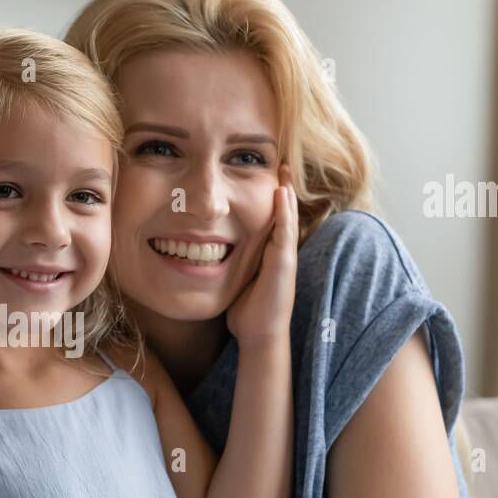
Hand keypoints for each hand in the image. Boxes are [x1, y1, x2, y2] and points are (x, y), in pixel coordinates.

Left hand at [226, 164, 298, 343]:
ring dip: (286, 193)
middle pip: (284, 213)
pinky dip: (284, 212)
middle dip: (283, 187)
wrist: (259, 335)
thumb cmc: (247, 312)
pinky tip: (281, 194)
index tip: (267, 175)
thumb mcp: (237, 280)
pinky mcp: (284, 264)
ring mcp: (285, 257)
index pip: (273, 219)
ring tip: (284, 169)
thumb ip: (232, 264)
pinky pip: (285, 233)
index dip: (272, 198)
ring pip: (288, 218)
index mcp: (271, 255)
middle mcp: (282, 253)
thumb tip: (208, 254)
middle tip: (281, 162)